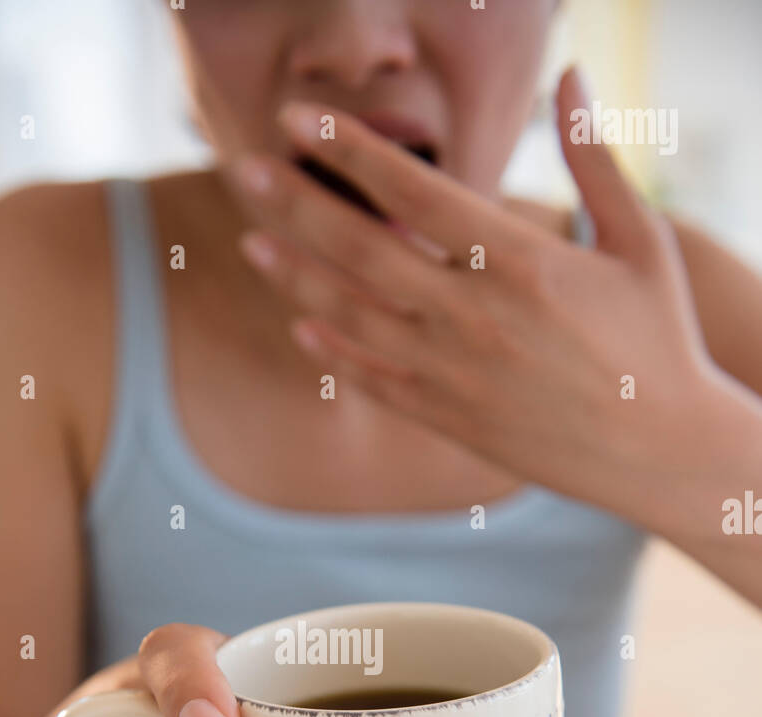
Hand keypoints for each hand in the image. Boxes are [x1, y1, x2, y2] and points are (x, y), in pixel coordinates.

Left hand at [232, 68, 716, 530]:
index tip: (302, 120)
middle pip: (364, 250)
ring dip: (297, 278)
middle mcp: (476, 316)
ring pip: (355, 318)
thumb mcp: (640, 241)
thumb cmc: (657, 340)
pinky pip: (374, 380)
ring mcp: (455, 373)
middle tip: (244, 170)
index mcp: (522, 261)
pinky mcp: (449, 419)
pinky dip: (333, 354)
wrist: (659, 452)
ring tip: (252, 243)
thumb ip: (596, 158)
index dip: (352, 151)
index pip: (416, 191)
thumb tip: (573, 76)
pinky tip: (300, 327)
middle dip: (297, 205)